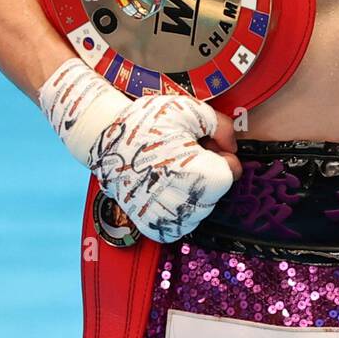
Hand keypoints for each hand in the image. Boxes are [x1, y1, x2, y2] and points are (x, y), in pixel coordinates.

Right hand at [88, 94, 242, 242]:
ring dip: (196, 192)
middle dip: (210, 174)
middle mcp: (181, 202)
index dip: (223, 157)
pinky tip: (167, 187)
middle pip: (216, 194)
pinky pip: (180, 225)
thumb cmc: (147, 123)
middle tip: (189, 154)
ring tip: (175, 169)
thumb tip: (233, 144)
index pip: (229, 176)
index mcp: (195, 173)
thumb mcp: (189, 110)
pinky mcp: (152, 227)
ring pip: (200, 211)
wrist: (106, 140)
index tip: (207, 146)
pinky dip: (180, 209)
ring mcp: (164, 219)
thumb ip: (220, 126)